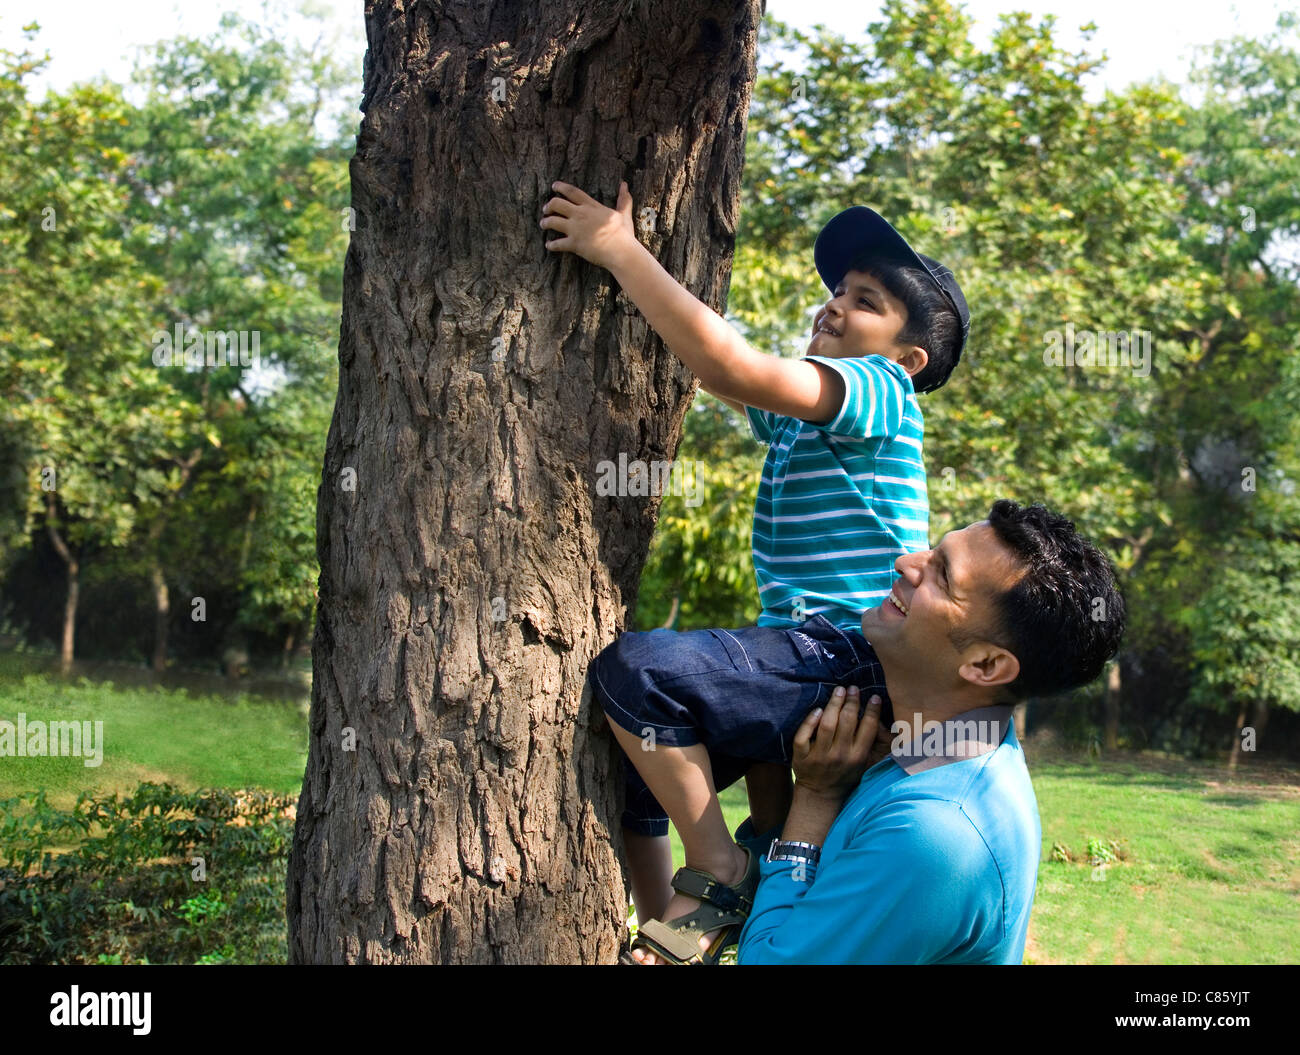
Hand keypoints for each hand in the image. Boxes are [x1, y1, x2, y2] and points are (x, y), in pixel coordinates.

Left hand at [540, 179, 635, 269]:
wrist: (621, 251)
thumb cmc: (623, 233)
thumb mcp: (623, 213)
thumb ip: (623, 199)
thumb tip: (625, 184)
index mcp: (591, 206)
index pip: (572, 192)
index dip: (561, 187)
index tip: (554, 186)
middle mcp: (580, 215)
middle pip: (557, 204)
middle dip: (549, 205)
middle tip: (546, 209)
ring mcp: (575, 229)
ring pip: (552, 222)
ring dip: (545, 222)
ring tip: (543, 224)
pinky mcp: (574, 244)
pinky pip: (557, 244)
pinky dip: (551, 245)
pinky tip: (548, 245)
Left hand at [791, 686, 881, 802]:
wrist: (821, 794)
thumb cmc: (845, 773)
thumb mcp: (863, 763)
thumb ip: (871, 744)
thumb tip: (882, 720)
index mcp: (858, 756)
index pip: (868, 728)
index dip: (872, 710)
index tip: (874, 697)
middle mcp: (840, 756)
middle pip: (847, 722)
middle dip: (851, 702)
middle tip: (853, 688)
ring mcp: (819, 757)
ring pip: (827, 725)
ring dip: (833, 704)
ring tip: (839, 691)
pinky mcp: (801, 758)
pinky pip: (804, 736)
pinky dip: (810, 721)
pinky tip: (817, 709)